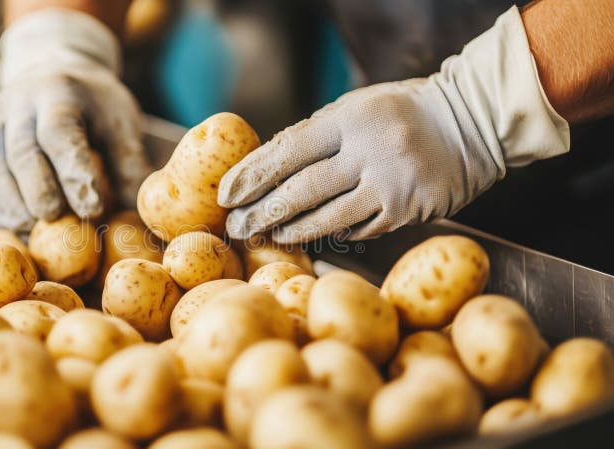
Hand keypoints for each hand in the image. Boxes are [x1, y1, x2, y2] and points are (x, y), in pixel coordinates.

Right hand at [0, 9, 151, 233]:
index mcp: (58, 93)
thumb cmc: (96, 108)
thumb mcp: (120, 122)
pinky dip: (2, 214)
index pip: (60, 134)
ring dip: (18, 210)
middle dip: (41, 194)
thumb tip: (140, 210)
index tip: (93, 209)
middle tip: (61, 223)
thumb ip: (129, 162)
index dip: (74, 174)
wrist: (50, 75)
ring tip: (40, 237)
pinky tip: (22, 233)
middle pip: (22, 154)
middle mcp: (18, 106)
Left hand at [219, 6, 568, 243]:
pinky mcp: (409, 212)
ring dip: (292, 231)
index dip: (251, 175)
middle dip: (262, 212)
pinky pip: (358, 230)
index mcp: (350, 118)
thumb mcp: (356, 107)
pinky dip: (333, 233)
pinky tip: (313, 236)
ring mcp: (391, 185)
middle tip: (235, 226)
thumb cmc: (402, 112)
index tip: (225, 194)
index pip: (288, 151)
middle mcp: (370, 152)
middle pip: (302, 191)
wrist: (474, 121)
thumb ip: (316, 136)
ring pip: (328, 219)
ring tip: (267, 236)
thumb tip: (266, 170)